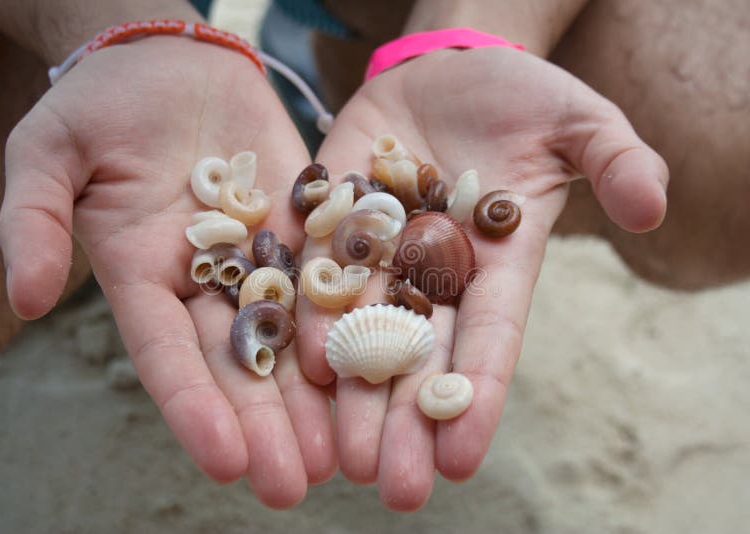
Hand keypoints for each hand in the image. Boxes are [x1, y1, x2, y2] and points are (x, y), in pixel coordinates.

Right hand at [0, 37, 336, 507]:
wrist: (171, 63)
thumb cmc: (98, 106)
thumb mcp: (48, 153)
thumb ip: (34, 222)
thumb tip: (23, 299)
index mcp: (143, 278)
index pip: (167, 355)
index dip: (194, 408)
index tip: (225, 462)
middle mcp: (207, 282)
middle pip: (238, 361)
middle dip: (265, 424)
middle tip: (295, 485)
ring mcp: (262, 256)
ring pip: (292, 332)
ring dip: (317, 393)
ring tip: (344, 452)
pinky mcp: (305, 223)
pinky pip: (332, 270)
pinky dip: (354, 315)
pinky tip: (381, 359)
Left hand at [297, 47, 667, 509]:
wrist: (447, 69)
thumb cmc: (522, 97)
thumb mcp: (580, 120)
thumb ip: (616, 160)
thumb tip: (652, 207)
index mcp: (498, 262)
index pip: (491, 337)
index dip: (478, 395)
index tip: (463, 459)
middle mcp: (435, 270)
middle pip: (418, 352)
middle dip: (405, 420)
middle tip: (392, 486)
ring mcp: (379, 247)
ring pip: (360, 326)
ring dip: (348, 391)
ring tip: (337, 455)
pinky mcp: (330, 214)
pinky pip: (313, 267)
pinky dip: (303, 312)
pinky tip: (293, 365)